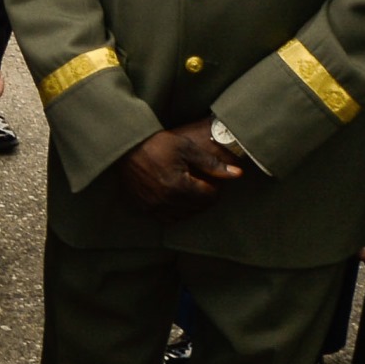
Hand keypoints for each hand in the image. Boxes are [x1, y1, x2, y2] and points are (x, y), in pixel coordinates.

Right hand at [114, 123, 246, 215]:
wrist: (127, 147)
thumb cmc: (157, 144)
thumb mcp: (187, 149)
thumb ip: (213, 164)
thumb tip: (238, 175)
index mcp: (179, 186)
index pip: (209, 197)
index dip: (216, 189)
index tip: (214, 180)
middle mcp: (166, 200)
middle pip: (198, 208)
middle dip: (205, 198)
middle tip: (204, 185)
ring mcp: (153, 206)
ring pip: (183, 216)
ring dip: (191, 207)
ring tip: (192, 192)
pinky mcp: (144, 208)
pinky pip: (166, 219)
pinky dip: (175, 212)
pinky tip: (177, 199)